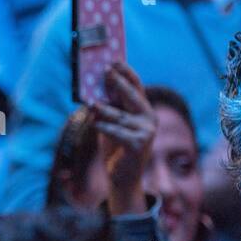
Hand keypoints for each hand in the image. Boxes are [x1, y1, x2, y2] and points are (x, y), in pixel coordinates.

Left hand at [90, 62, 154, 216]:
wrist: (122, 179)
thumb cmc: (114, 150)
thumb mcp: (110, 125)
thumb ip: (107, 109)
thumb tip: (95, 90)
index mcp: (143, 110)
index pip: (136, 86)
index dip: (126, 72)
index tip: (114, 61)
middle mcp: (148, 118)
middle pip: (132, 95)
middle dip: (118, 82)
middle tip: (105, 71)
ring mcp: (146, 132)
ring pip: (120, 116)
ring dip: (104, 109)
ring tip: (92, 103)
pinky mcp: (139, 145)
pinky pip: (117, 132)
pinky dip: (105, 128)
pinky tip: (94, 124)